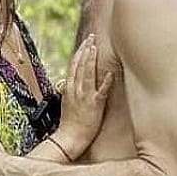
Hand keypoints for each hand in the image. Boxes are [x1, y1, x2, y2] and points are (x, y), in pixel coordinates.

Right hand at [54, 34, 113, 158]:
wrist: (70, 137)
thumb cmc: (70, 122)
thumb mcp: (67, 102)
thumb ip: (70, 90)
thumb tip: (70, 81)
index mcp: (69, 88)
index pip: (74, 65)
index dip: (80, 52)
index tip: (85, 42)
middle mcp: (76, 89)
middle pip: (80, 65)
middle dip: (86, 50)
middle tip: (92, 38)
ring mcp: (85, 96)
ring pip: (87, 73)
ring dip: (91, 60)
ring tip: (95, 48)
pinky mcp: (94, 105)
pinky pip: (100, 91)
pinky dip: (105, 81)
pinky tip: (109, 73)